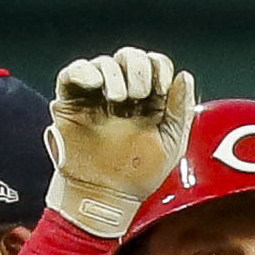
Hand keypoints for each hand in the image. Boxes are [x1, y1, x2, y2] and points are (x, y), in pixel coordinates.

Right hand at [46, 47, 192, 237]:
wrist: (106, 198)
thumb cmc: (138, 178)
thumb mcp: (171, 145)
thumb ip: (180, 110)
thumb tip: (183, 76)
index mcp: (148, 100)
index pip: (155, 65)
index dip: (159, 68)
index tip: (161, 87)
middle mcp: (122, 93)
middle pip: (130, 57)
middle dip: (138, 69)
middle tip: (138, 94)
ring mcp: (95, 97)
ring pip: (104, 62)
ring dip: (114, 74)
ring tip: (118, 98)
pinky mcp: (71, 102)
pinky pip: (73, 73)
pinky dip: (85, 71)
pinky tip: (96, 84)